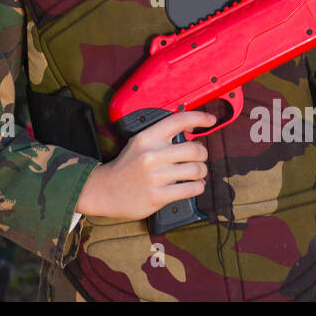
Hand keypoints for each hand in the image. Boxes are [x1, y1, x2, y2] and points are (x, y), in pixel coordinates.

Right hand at [74, 111, 213, 221]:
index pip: (178, 121)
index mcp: (147, 138)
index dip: (199, 118)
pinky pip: (191, 189)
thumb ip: (161, 138)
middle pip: (195, 150)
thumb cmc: (126, 166)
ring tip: (197, 173)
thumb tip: (191, 136)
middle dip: (203, 154)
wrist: (105, 190)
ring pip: (196, 170)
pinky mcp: (158, 196)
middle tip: (199, 158)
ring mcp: (155, 177)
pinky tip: (194, 185)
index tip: (210, 120)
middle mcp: (151, 155)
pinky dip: (198, 187)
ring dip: (202, 172)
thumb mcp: (138, 144)